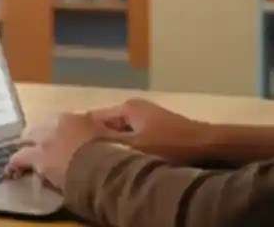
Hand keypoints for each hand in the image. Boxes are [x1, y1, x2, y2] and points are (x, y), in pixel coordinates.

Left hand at [5, 112, 103, 188]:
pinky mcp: (37, 158)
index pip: (57, 121)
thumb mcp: (112, 134)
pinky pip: (18, 159)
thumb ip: (106, 126)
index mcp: (75, 118)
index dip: (54, 131)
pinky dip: (16, 164)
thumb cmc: (111, 152)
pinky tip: (12, 171)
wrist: (102, 168)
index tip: (57, 139)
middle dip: (35, 137)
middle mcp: (56, 124)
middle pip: (37, 128)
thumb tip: (110, 121)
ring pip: (26, 140)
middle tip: (37, 148)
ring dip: (25, 149)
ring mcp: (45, 140)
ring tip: (22, 159)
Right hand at [85, 98, 211, 164]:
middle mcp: (135, 109)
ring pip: (118, 135)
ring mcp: (147, 120)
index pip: (92, 118)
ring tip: (99, 165)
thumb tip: (75, 134)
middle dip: (94, 141)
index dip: (78, 134)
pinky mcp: (156, 132)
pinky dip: (124, 150)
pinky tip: (121, 165)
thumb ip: (104, 140)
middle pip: (105, 127)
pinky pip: (131, 140)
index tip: (68, 151)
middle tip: (82, 161)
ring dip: (110, 147)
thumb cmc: (169, 144)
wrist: (205, 147)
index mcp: (127, 107)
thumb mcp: (132, 146)